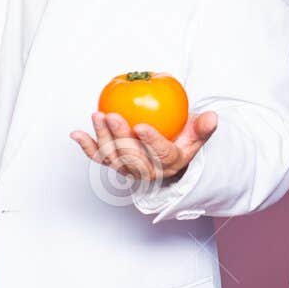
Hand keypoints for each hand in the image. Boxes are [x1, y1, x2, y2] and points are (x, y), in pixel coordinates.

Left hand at [71, 110, 219, 187]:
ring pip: (114, 158)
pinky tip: (76, 134)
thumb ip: (204, 127)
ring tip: (97, 116)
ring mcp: (129, 169)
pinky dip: (87, 146)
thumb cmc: (183, 138)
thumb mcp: (198, 133)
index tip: (142, 126)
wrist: (168, 153)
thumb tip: (212, 117)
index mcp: (170, 163)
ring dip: (103, 138)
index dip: (151, 142)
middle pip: (133, 158)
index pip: (161, 154)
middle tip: (113, 116)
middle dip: (121, 138)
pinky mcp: (115, 163)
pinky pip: (99, 157)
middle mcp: (149, 171)